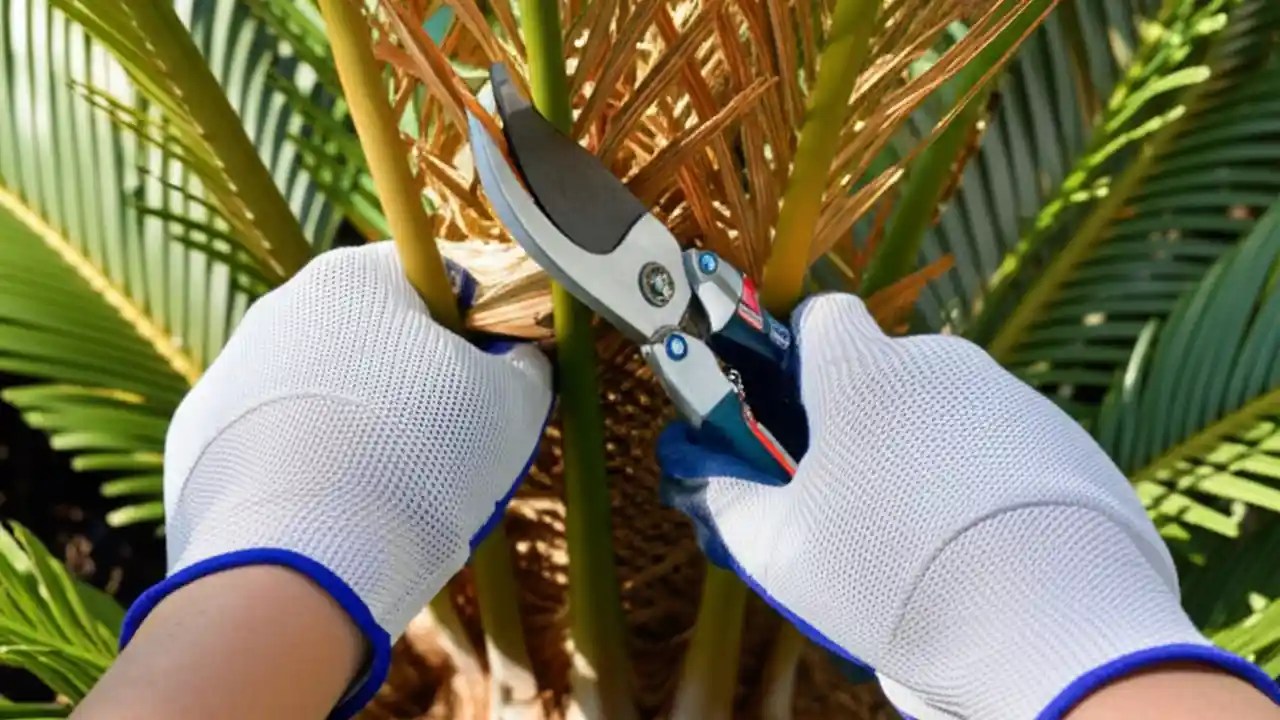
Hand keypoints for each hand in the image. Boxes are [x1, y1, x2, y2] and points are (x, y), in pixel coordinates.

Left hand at [120, 242, 551, 716]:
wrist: (297, 569)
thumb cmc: (417, 462)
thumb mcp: (511, 403)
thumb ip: (525, 362)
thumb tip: (518, 359)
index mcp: (354, 278)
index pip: (437, 277)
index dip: (478, 330)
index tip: (492, 383)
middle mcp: (278, 307)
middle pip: (376, 333)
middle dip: (416, 381)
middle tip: (449, 445)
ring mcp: (230, 373)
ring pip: (325, 390)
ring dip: (362, 425)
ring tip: (389, 494)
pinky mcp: (200, 440)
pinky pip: (276, 442)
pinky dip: (306, 467)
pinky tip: (331, 512)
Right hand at [659, 293, 1276, 718]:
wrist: (1048, 628)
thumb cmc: (889, 577)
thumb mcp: (779, 550)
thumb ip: (727, 501)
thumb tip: (703, 478)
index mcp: (862, 372)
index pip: (822, 316)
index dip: (800, 358)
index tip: (795, 414)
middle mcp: (941, 364)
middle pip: (885, 371)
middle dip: (866, 421)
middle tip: (856, 500)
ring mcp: (1011, 398)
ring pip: (947, 411)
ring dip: (928, 454)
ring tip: (928, 541)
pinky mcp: (1066, 440)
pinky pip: (1006, 446)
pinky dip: (988, 481)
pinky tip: (986, 548)